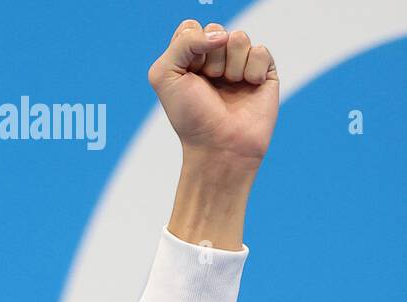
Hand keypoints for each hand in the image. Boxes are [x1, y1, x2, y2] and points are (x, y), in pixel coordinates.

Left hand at [149, 20, 278, 169]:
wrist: (219, 147)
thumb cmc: (190, 117)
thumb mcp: (165, 76)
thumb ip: (182, 42)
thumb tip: (221, 34)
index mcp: (189, 60)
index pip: (191, 27)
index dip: (190, 47)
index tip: (188, 75)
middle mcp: (214, 59)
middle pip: (217, 29)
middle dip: (210, 59)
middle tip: (209, 86)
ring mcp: (239, 64)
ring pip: (239, 38)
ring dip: (231, 67)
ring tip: (229, 89)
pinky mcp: (263, 71)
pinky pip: (260, 51)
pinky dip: (252, 72)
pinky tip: (249, 89)